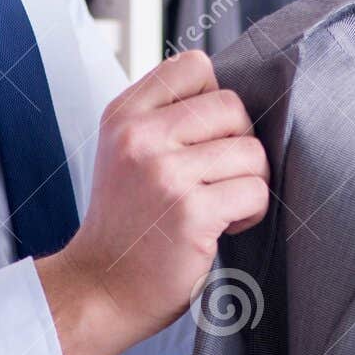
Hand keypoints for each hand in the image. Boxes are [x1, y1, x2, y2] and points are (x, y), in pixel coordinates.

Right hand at [35, 49, 267, 354]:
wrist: (99, 288)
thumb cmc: (124, 223)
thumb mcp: (124, 152)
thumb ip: (163, 116)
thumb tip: (231, 96)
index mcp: (124, 114)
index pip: (194, 66)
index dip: (213, 98)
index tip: (204, 136)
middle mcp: (139, 136)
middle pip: (232, 107)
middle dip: (238, 143)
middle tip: (216, 177)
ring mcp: (164, 173)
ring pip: (251, 151)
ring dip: (247, 182)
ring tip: (217, 204)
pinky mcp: (191, 211)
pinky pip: (255, 191)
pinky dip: (250, 212)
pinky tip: (221, 226)